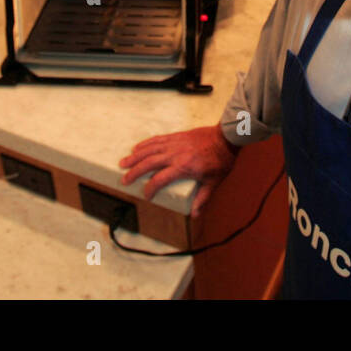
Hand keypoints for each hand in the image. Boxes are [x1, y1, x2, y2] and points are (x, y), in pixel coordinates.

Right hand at [120, 126, 240, 218]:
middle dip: (135, 172)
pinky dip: (145, 144)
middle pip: (149, 163)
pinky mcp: (176, 136)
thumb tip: (194, 214)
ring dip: (135, 156)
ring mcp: (175, 144)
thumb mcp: (214, 182)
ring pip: (150, 149)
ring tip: (123, 163)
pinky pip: (157, 140)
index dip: (150, 189)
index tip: (146, 196)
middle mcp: (176, 154)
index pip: (160, 179)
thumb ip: (203, 198)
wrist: (226, 138)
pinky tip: (137, 148)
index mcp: (184, 167)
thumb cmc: (221, 161)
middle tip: (124, 180)